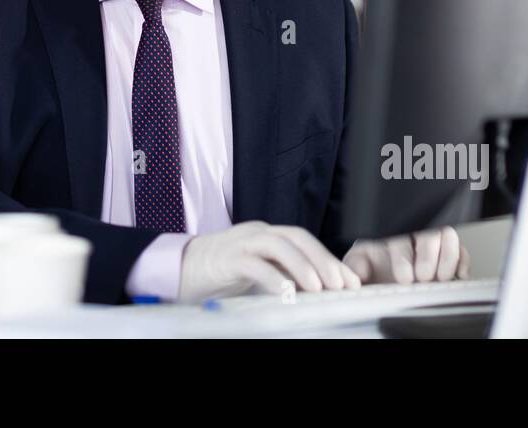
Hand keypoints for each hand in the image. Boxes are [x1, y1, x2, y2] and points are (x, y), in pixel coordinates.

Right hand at [178, 221, 361, 302]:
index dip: (329, 259)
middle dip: (323, 260)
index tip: (350, 281)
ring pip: (278, 245)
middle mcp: (257, 234)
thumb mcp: (257, 274)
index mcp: (267, 236)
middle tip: (342, 284)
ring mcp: (241, 242)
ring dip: (302, 266)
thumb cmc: (218, 274)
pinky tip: (285, 293)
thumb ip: (281, 275)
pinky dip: (272, 277)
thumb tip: (315, 290)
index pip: (305, 242)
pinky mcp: (225, 258)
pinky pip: (252, 264)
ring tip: (319, 288)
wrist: (176, 269)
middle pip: (297, 237)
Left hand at [342, 228, 469, 283]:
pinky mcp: (450, 255)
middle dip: (428, 255)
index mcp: (391, 232)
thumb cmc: (374, 266)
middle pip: (428, 232)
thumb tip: (357, 271)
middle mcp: (415, 234)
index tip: (405, 277)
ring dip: (448, 257)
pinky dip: (463, 263)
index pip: (400, 236)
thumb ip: (356, 265)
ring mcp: (434, 243)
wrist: (385, 277)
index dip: (404, 257)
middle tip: (423, 276)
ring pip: (448, 237)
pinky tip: (458, 276)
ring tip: (441, 278)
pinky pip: (462, 251)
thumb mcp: (360, 263)